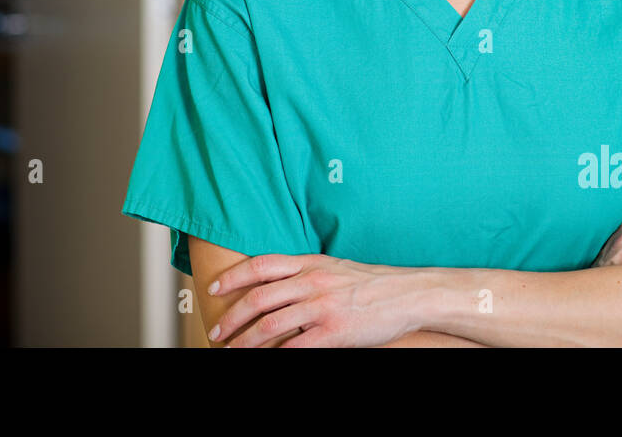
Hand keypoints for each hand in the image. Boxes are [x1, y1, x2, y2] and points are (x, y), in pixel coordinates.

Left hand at [205, 253, 422, 347]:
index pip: (261, 265)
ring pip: (270, 325)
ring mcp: (322, 307)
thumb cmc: (371, 283)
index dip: (233, 277)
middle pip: (258, 298)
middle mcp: (312, 281)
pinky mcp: (334, 332)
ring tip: (233, 350)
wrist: (407, 294)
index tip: (214, 287)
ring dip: (245, 341)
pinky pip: (296, 347)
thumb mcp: (334, 267)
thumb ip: (305, 272)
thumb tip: (274, 285)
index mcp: (310, 263)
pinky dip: (276, 354)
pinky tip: (267, 358)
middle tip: (217, 331)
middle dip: (231, 317)